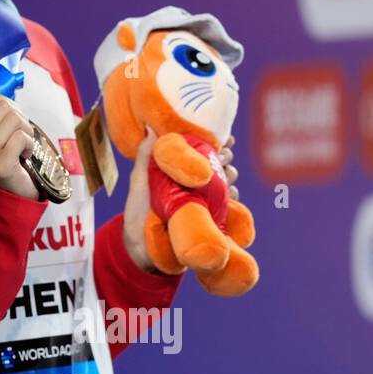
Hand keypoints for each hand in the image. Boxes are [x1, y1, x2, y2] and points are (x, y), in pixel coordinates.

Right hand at [0, 93, 40, 199]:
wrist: (17, 190)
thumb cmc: (9, 159)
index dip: (10, 106)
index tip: (13, 122)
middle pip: (6, 107)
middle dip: (21, 118)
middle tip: (21, 135)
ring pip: (14, 120)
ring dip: (27, 131)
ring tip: (23, 146)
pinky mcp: (1, 165)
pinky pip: (20, 138)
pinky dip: (29, 144)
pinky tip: (25, 155)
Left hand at [120, 131, 241, 271]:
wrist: (140, 246)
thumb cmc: (138, 209)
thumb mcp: (140, 180)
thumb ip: (145, 156)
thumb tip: (150, 127)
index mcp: (182, 170)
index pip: (204, 150)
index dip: (216, 141)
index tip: (223, 137)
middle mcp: (197, 183)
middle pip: (220, 165)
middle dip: (225, 158)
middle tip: (222, 157)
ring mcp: (206, 202)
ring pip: (229, 185)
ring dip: (230, 178)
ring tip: (225, 175)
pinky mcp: (212, 220)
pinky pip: (232, 209)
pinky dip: (235, 202)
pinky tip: (231, 198)